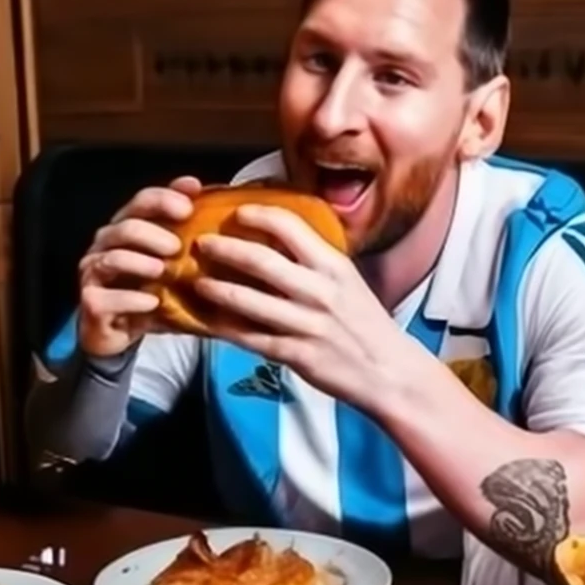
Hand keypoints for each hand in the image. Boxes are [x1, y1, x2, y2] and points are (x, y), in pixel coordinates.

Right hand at [77, 176, 200, 357]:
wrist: (119, 335)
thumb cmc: (151, 294)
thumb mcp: (176, 270)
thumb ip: (195, 244)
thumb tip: (229, 221)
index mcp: (127, 227)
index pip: (142, 201)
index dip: (164, 197)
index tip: (190, 201)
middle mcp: (106, 245)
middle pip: (126, 226)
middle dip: (153, 232)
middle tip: (178, 246)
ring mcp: (93, 273)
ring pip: (113, 258)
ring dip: (139, 262)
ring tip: (162, 270)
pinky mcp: (91, 303)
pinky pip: (106, 296)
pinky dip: (131, 298)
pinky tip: (152, 302)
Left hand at [193, 203, 411, 408]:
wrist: (388, 371)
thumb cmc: (365, 324)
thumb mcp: (347, 282)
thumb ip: (315, 262)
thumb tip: (278, 239)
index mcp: (333, 266)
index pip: (289, 225)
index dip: (257, 215)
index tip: (236, 212)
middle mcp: (319, 291)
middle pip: (260, 261)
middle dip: (224, 248)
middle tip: (202, 243)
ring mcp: (306, 324)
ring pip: (247, 301)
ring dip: (215, 289)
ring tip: (196, 282)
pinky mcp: (296, 355)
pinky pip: (250, 338)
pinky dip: (224, 329)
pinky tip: (208, 322)